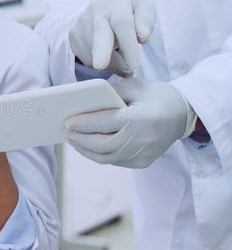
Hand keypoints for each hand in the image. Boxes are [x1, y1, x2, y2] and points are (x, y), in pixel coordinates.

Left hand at [64, 77, 195, 168]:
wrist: (183, 114)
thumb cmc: (155, 96)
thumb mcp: (134, 86)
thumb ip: (110, 94)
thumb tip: (83, 104)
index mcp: (140, 118)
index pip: (105, 123)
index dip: (83, 124)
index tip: (67, 122)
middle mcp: (142, 140)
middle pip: (102, 144)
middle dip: (80, 139)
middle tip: (65, 131)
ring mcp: (143, 154)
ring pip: (106, 157)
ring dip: (86, 149)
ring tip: (73, 139)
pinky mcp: (142, 162)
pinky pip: (114, 160)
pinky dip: (98, 154)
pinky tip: (88, 145)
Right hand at [69, 0, 154, 76]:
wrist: (103, 5)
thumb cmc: (128, 8)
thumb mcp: (144, 6)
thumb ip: (146, 19)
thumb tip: (142, 36)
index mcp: (116, 2)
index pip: (122, 23)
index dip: (128, 44)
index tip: (134, 63)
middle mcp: (95, 12)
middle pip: (99, 34)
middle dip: (100, 52)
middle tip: (100, 66)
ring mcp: (81, 26)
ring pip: (98, 56)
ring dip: (115, 64)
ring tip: (124, 54)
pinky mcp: (73, 40)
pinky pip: (90, 61)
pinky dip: (105, 65)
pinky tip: (109, 53)